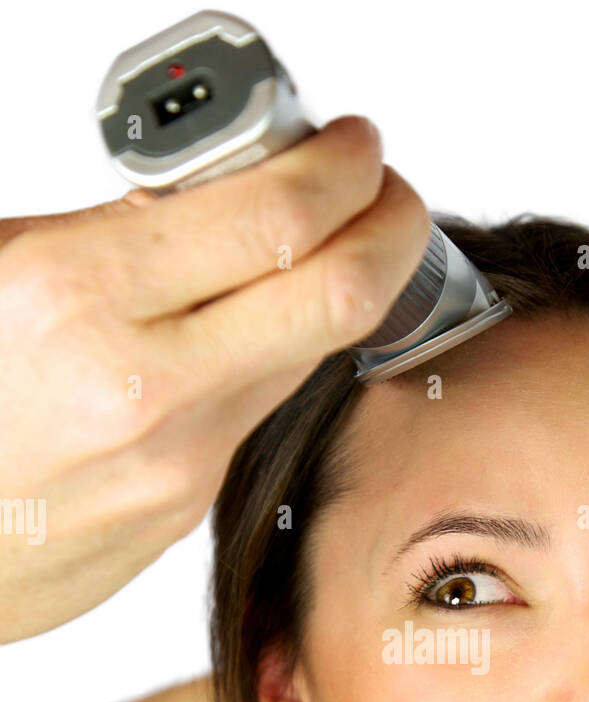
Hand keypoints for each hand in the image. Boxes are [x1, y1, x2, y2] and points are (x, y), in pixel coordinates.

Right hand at [0, 116, 430, 641]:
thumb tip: (218, 189)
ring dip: (344, 289)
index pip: (277, 220)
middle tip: (387, 196)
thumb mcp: (6, 269)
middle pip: (339, 297)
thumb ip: (117, 230)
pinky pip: (263, 410)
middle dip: (391, 228)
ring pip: (312, 355)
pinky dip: (284, 352)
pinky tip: (261, 326)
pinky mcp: (188, 508)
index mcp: (79, 298)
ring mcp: (176, 460)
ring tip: (327, 249)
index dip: (344, 170)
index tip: (356, 148)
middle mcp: (141, 387)